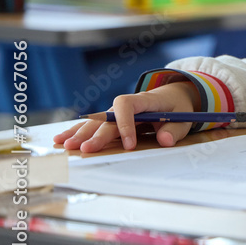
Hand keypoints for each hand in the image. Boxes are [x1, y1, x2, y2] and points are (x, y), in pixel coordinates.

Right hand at [53, 81, 200, 152]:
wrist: (175, 95)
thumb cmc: (178, 107)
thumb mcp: (184, 117)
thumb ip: (175, 129)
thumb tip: (165, 141)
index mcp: (145, 100)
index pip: (128, 105)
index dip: (125, 124)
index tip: (130, 145)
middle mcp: (127, 104)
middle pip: (108, 117)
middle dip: (97, 134)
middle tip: (86, 149)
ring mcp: (118, 112)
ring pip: (96, 121)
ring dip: (81, 133)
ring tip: (66, 146)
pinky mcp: (112, 120)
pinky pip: (94, 125)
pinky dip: (78, 131)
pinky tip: (61, 140)